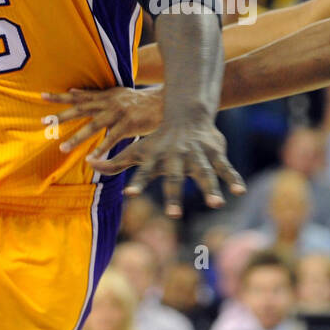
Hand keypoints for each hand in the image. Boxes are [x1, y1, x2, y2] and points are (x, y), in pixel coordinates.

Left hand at [44, 86, 165, 158]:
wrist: (163, 103)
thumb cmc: (138, 102)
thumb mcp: (115, 94)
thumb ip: (94, 95)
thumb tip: (73, 91)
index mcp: (104, 96)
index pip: (78, 96)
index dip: (60, 96)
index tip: (41, 96)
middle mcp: (108, 103)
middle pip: (81, 109)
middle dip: (61, 116)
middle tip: (43, 122)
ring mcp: (118, 114)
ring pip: (93, 126)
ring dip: (77, 138)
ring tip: (62, 148)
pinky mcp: (129, 124)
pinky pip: (112, 138)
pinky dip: (102, 148)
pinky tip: (91, 158)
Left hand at [87, 109, 245, 216]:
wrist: (187, 114)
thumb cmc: (158, 139)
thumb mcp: (137, 150)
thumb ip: (115, 163)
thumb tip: (90, 164)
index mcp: (157, 159)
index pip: (143, 172)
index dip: (137, 182)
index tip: (129, 193)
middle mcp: (177, 158)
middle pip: (175, 178)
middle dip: (174, 194)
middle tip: (173, 215)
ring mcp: (198, 156)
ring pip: (204, 173)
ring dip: (210, 188)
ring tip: (215, 204)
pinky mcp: (214, 154)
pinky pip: (225, 168)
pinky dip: (232, 179)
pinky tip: (240, 191)